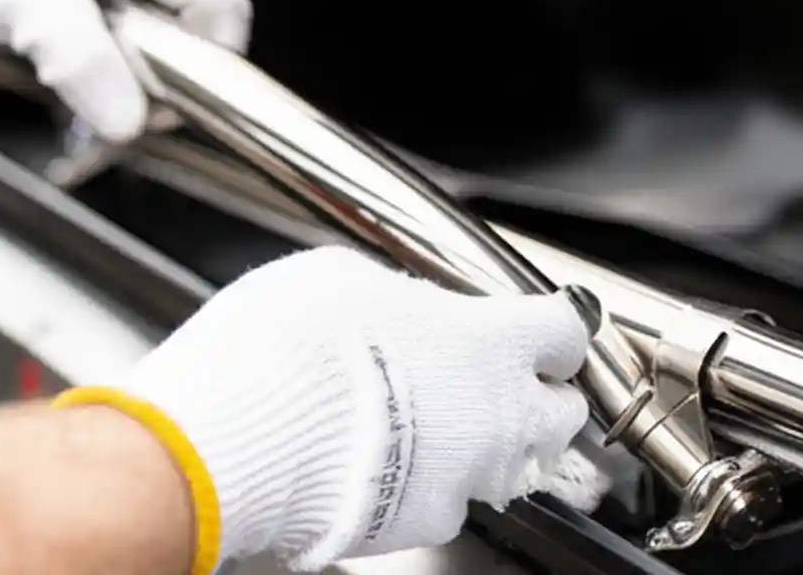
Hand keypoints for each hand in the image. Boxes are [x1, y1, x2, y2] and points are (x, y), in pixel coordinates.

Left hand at [0, 0, 250, 141]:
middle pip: (192, 21)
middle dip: (152, 68)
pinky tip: (60, 47)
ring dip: (120, 62)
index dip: (199, 64)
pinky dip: (99, 51)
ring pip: (159, 29)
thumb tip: (130, 122)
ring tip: (62, 57)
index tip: (154, 104)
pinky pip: (126, 25)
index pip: (219, 6)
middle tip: (97, 87)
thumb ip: (82, 61)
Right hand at [103, 246, 590, 571]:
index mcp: (487, 341)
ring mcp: (465, 476)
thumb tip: (411, 304)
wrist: (235, 437)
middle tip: (500, 383)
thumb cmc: (284, 348)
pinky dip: (433, 484)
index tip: (545, 330)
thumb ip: (404, 296)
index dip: (556, 328)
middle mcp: (494, 414)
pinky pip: (451, 502)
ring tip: (443, 426)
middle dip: (538, 396)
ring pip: (516, 465)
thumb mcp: (345, 280)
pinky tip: (394, 463)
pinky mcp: (425, 523)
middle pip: (562, 412)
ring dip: (492, 444)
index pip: (567, 331)